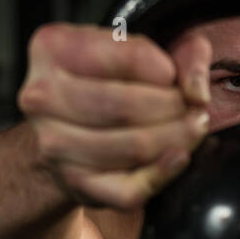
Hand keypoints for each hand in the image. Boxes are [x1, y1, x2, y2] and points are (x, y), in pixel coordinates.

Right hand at [16, 23, 212, 209]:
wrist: (65, 132)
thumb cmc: (105, 83)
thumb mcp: (141, 51)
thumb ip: (183, 54)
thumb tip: (197, 92)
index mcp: (52, 48)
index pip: (129, 56)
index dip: (168, 70)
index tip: (176, 78)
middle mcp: (43, 97)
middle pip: (128, 106)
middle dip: (175, 108)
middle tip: (194, 109)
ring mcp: (55, 145)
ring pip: (133, 147)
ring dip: (176, 139)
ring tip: (192, 129)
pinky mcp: (75, 184)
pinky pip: (128, 189)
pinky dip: (162, 174)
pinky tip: (178, 158)